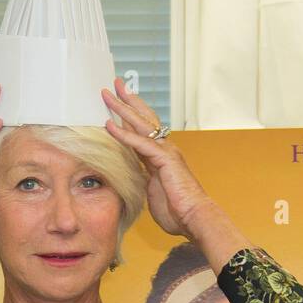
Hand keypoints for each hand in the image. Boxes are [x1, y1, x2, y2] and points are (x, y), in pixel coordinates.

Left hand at [101, 78, 210, 235]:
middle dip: (128, 100)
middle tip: (115, 84)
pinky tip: (109, 125)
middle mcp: (164, 149)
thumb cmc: (177, 211)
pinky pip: (140, 143)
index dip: (129, 115)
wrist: (194, 218)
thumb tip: (132, 178)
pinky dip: (124, 133)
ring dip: (122, 108)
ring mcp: (166, 152)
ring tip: (107, 94)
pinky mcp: (164, 159)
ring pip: (141, 124)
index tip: (117, 102)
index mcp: (160, 156)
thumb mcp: (153, 192)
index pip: (142, 130)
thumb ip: (143, 179)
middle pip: (143, 118)